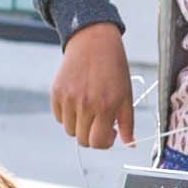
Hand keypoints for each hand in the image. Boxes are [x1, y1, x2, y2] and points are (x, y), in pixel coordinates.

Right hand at [52, 19, 135, 151]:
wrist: (93, 42)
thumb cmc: (114, 69)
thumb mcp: (126, 96)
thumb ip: (128, 124)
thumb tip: (130, 145)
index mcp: (105, 106)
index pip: (98, 142)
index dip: (104, 142)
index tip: (109, 132)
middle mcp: (85, 104)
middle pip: (82, 140)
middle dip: (92, 135)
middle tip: (99, 121)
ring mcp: (68, 98)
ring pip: (69, 130)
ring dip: (79, 125)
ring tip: (89, 109)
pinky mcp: (56, 92)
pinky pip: (59, 117)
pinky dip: (68, 115)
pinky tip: (78, 100)